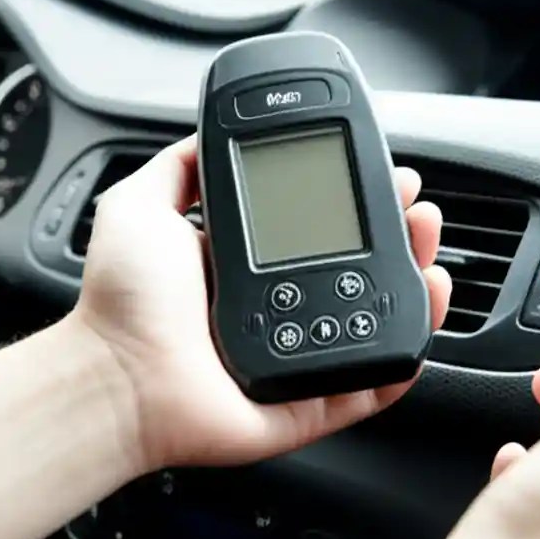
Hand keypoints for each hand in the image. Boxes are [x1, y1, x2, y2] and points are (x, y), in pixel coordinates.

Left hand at [71, 135, 451, 471]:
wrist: (112, 377)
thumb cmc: (120, 301)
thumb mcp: (140, 206)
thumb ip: (179, 168)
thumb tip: (210, 134)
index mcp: (243, 266)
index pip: (317, 226)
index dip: (355, 200)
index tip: (382, 176)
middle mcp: (275, 308)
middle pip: (358, 269)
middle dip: (397, 236)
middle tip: (416, 211)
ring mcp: (294, 357)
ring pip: (372, 321)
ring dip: (412, 285)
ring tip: (428, 254)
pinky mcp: (303, 404)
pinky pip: (367, 386)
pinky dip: (402, 360)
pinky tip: (420, 320)